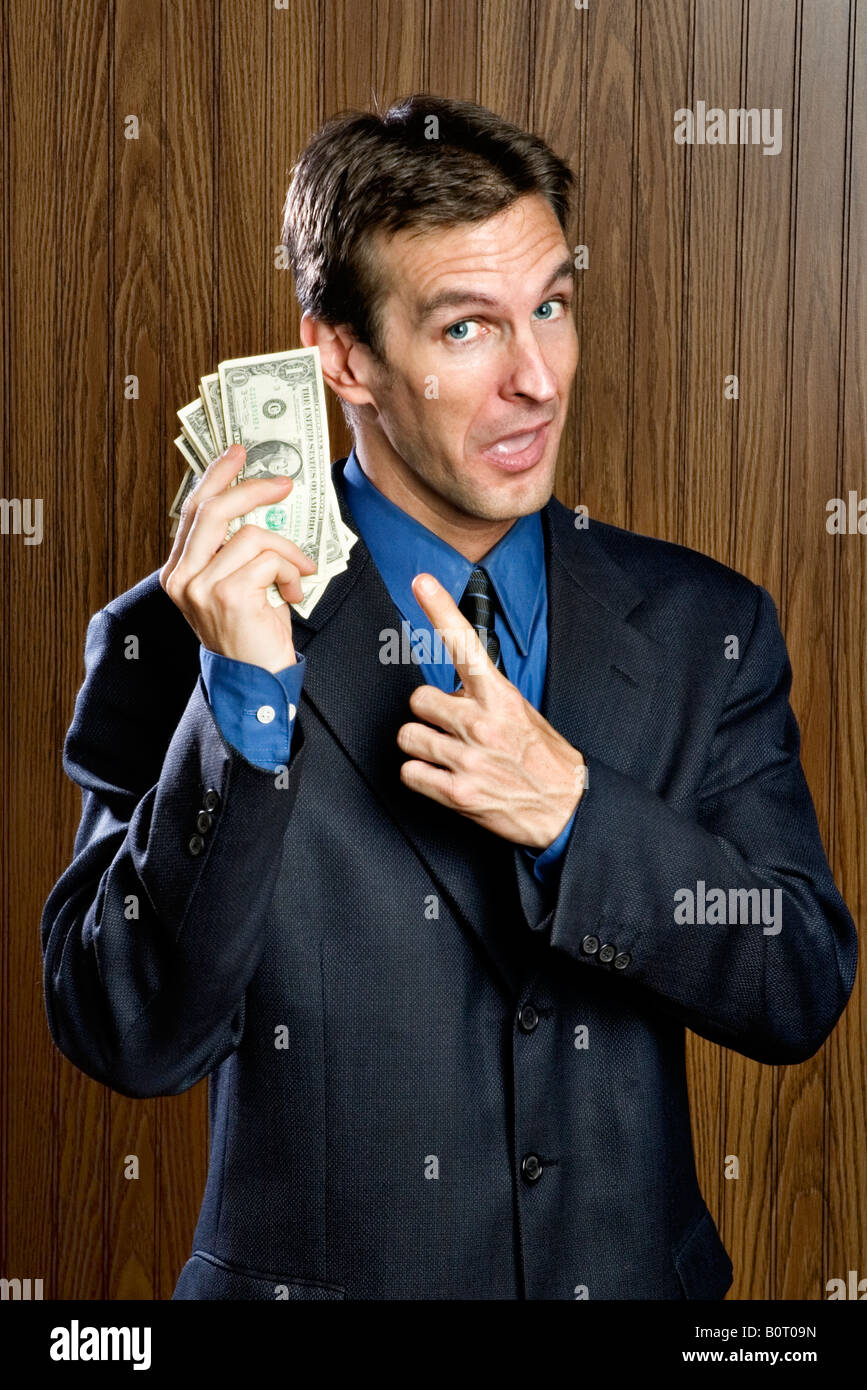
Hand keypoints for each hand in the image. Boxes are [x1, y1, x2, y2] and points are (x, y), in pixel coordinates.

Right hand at [159, 443, 317, 672]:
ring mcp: (201, 587)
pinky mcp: (227, 595)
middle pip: (214, 509)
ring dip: (287, 552)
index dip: (216, 476)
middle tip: (285, 484)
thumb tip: (261, 499)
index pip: (193, 510)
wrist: (255, 682)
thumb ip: (237, 548)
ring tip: (298, 574)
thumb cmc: (253, 633)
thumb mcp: (240, 583)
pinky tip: (292, 594)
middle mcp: (182, 577)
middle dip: (254, 489)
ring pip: (252, 535)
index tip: (237, 452)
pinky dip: (291, 572)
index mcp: (180, 571)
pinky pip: (269, 559)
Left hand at [396, 573, 585, 847]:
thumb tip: (452, 690)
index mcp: (500, 697)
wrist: (567, 807)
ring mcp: (467, 758)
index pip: (464, 644)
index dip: (440, 609)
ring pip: (409, 737)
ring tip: (449, 755)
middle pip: (418, 699)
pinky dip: (420, 776)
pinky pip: (410, 773)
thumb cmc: (545, 760)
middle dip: (428, 714)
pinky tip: (443, 778)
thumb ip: (485, 697)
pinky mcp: (457, 792)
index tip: (421, 581)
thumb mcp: (522, 713)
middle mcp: (481, 723)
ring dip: (423, 746)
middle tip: (449, 727)